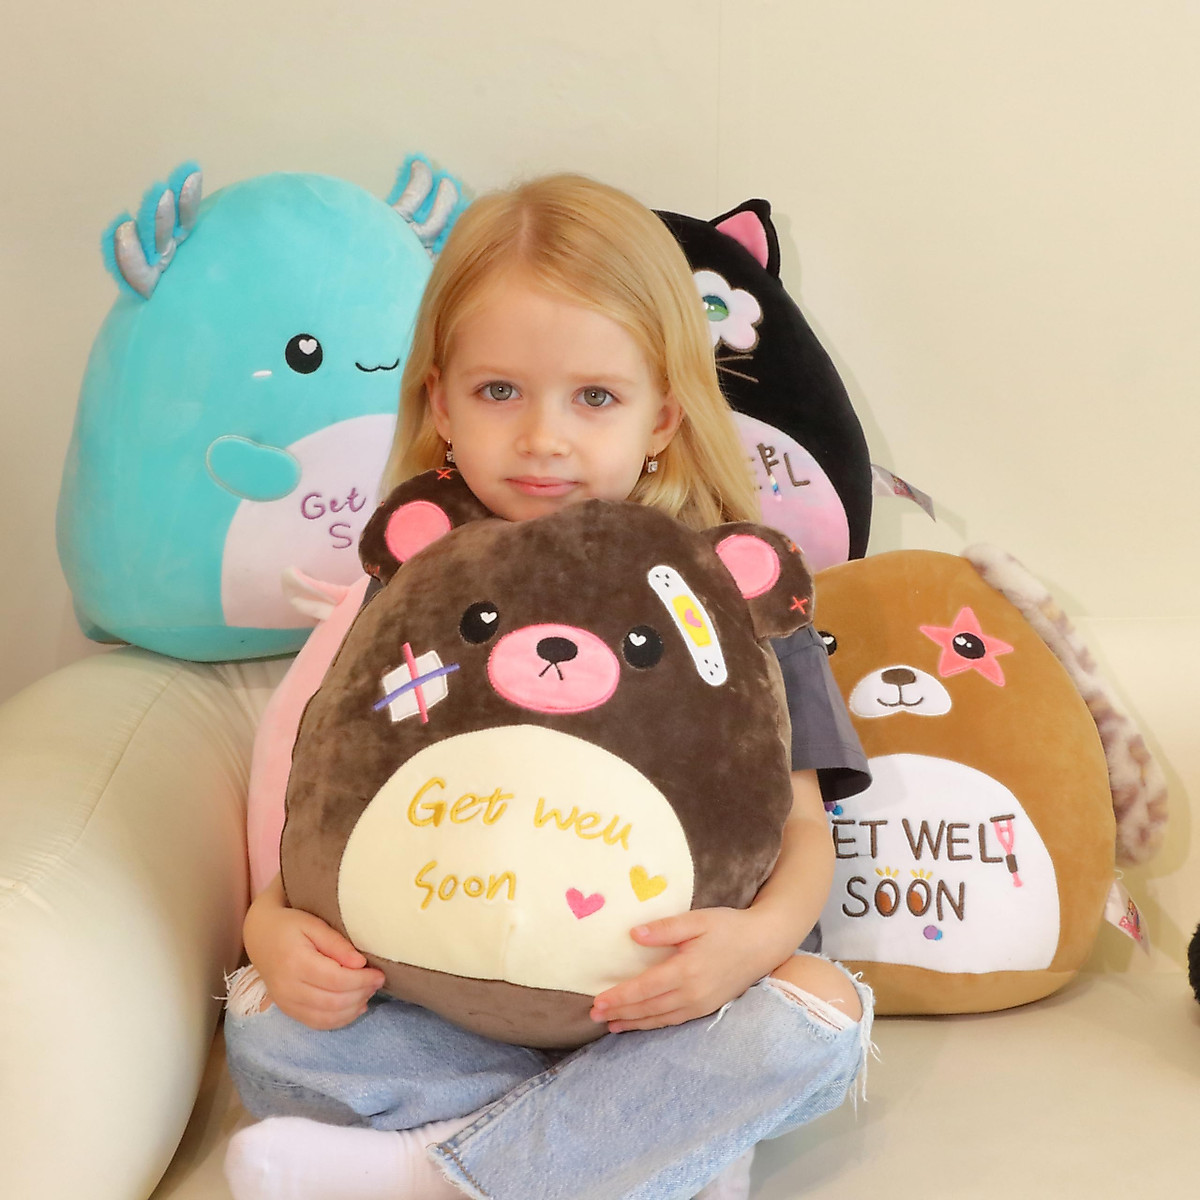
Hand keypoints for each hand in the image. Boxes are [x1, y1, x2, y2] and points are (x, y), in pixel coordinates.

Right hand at [243, 875, 385, 1029]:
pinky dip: (339, 1020)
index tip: (379, 974)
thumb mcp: (313, 924)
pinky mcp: (287, 1010)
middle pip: (333, 1001)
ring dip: (353, 1008)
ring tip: (368, 992)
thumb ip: (336, 944)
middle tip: (378, 982)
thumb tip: (360, 964)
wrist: (260, 936)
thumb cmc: (290, 925)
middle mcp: (288, 987)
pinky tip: (355, 1007)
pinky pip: (316, 1023)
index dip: (362, 980)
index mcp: (295, 962)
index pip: (336, 980)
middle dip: (361, 994)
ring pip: (326, 1017)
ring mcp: (285, 1002)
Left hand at [588, 907, 786, 1032]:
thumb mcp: (698, 919)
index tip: (597, 1002)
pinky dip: (654, 1024)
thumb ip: (665, 929)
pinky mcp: (708, 1007)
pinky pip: (674, 1020)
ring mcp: (701, 1004)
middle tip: (593, 1016)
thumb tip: (634, 935)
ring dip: (634, 1023)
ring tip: (611, 1025)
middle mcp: (692, 993)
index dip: (619, 997)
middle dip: (620, 1013)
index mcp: (686, 971)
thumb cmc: (730, 926)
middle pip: (648, 1008)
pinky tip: (643, 1022)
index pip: (644, 988)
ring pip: (660, 1018)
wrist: (765, 943)